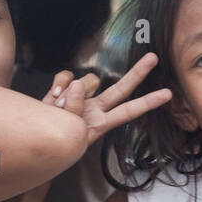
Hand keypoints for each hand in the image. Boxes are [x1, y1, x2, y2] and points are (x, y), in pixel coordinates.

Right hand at [52, 53, 172, 146]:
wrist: (33, 138)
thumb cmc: (54, 144)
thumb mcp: (68, 134)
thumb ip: (74, 109)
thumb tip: (77, 84)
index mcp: (101, 123)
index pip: (129, 111)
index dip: (148, 102)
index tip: (167, 94)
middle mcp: (95, 108)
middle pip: (121, 88)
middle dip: (138, 73)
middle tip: (154, 58)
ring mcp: (80, 97)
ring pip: (88, 80)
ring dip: (73, 93)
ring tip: (60, 110)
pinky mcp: (65, 89)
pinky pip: (67, 77)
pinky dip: (59, 85)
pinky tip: (52, 98)